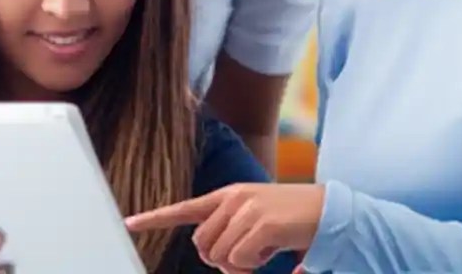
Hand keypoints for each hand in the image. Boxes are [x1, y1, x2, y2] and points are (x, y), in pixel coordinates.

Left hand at [125, 184, 322, 272]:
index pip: (185, 208)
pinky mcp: (263, 225)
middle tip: (246, 261)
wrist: (333, 212)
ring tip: (263, 252)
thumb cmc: (294, 220)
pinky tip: (272, 252)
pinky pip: (240, 261)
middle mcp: (233, 199)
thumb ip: (231, 231)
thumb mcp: (257, 220)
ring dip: (239, 266)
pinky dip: (253, 266)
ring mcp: (247, 210)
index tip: (128, 224)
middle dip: (219, 262)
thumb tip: (215, 259)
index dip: (155, 218)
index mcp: (228, 196)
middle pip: (202, 245)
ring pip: (219, 256)